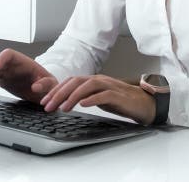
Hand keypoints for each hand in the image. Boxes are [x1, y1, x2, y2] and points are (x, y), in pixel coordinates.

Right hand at [0, 48, 57, 103]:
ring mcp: (4, 71)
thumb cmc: (48, 84)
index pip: (8, 54)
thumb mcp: (51, 84)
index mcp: (22, 61)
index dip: (1, 59)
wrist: (43, 92)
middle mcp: (11, 64)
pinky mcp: (0, 79)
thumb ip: (45, 84)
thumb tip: (36, 87)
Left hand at [40, 74, 155, 125]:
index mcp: (93, 81)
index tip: (44, 101)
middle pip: (76, 82)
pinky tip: (83, 105)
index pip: (70, 82)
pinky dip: (92, 99)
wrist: (144, 104)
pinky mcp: (119, 96)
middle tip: (48, 107)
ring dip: (72, 97)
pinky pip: (103, 95)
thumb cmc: (121, 101)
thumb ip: (84, 97)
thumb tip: (64, 103)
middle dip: (59, 94)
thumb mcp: (98, 98)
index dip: (56, 90)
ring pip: (87, 86)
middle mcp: (99, 80)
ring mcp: (109, 86)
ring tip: (63, 108)